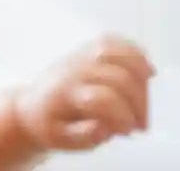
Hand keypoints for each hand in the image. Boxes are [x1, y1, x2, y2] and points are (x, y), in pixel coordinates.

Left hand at [13, 35, 154, 150]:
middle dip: (138, 103)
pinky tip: (146, 71)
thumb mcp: (61, 140)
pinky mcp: (87, 49)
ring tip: (146, 99)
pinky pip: (113, 40)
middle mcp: (74, 70)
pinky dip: (134, 52)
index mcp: (66, 94)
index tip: (127, 132)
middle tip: (140, 125)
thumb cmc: (51, 124)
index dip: (122, 117)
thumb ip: (83, 136)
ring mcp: (80, 56)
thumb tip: (105, 128)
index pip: (102, 98)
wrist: (32, 106)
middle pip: (118, 78)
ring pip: (117, 52)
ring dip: (140, 75)